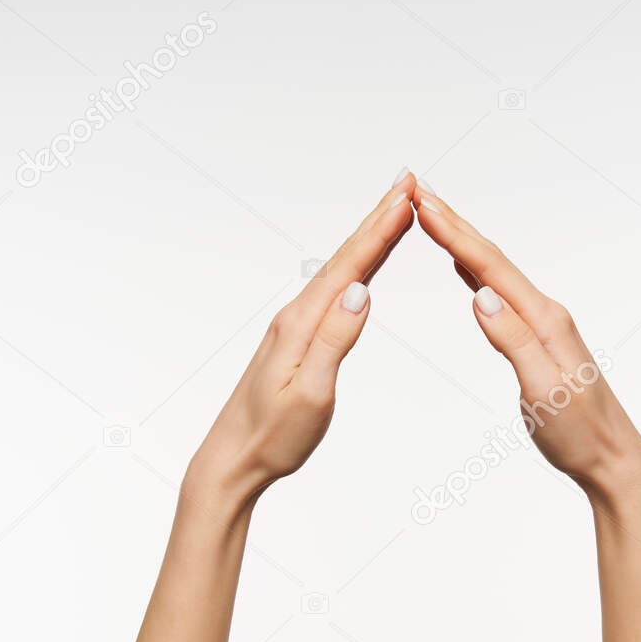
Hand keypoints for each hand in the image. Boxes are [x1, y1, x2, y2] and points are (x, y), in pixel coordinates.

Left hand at [186, 173, 416, 506]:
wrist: (234, 459)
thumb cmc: (272, 436)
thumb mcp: (310, 393)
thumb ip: (334, 340)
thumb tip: (361, 292)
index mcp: (302, 324)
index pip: (350, 267)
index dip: (380, 229)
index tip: (406, 195)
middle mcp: (296, 317)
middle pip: (345, 259)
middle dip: (378, 219)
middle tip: (406, 183)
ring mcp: (295, 327)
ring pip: (340, 272)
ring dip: (368, 240)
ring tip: (393, 211)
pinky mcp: (296, 341)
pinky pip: (333, 293)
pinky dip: (354, 270)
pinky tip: (363, 269)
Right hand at [411, 182, 640, 503]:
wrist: (612, 460)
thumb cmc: (579, 434)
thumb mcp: (543, 391)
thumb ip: (514, 342)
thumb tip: (482, 297)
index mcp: (545, 321)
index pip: (490, 268)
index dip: (454, 235)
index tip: (422, 205)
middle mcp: (546, 315)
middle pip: (493, 259)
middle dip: (454, 224)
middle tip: (419, 191)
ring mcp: (544, 326)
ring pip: (495, 273)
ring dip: (463, 243)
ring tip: (435, 217)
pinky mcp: (540, 341)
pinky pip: (502, 296)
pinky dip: (478, 274)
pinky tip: (467, 269)